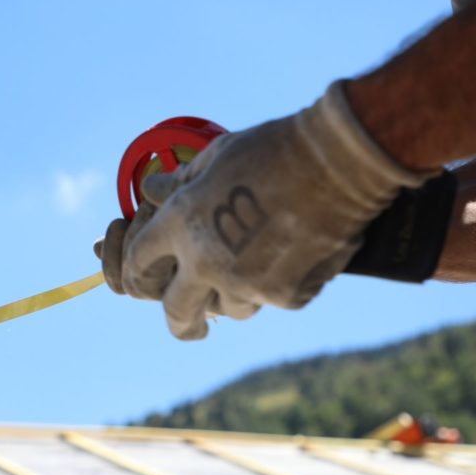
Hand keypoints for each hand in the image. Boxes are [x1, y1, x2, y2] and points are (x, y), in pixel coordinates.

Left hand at [97, 82, 435, 339]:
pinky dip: (273, 285)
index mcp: (182, 225)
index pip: (138, 264)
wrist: (338, 163)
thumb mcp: (217, 157)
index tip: (148, 272)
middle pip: (176, 313)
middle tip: (189, 323)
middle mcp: (209, 263)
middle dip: (179, 320)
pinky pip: (271, 300)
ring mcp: (249, 284)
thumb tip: (150, 191)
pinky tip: (287, 256)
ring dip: (232, 296)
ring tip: (249, 272)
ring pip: (229, 309)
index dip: (137, 269)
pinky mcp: (287, 296)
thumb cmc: (273, 150)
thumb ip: (181, 183)